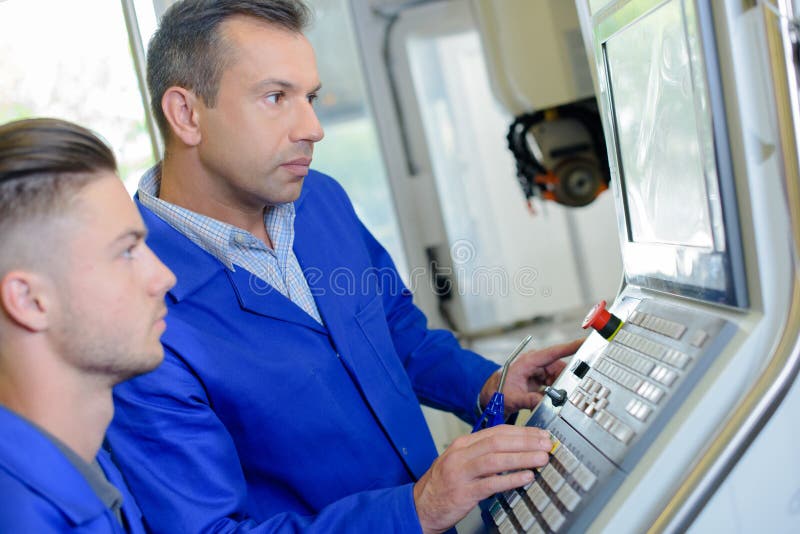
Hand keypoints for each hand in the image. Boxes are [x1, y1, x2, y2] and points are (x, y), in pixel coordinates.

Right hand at [413, 425, 551, 533]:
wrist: (421, 506)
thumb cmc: (443, 484)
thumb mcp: (461, 462)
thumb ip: (483, 454)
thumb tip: (516, 450)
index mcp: (462, 444)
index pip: (496, 432)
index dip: (521, 432)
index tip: (540, 434)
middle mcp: (461, 455)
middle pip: (497, 442)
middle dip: (525, 441)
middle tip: (546, 444)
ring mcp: (461, 473)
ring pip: (495, 460)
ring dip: (522, 457)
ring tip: (541, 458)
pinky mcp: (463, 493)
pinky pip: (490, 484)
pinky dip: (510, 480)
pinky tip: (526, 477)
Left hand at [480, 338, 583, 415]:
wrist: (490, 394)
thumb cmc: (498, 390)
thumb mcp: (513, 397)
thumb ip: (529, 400)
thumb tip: (545, 403)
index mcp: (528, 361)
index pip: (553, 352)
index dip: (570, 347)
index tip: (584, 342)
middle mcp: (535, 363)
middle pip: (559, 367)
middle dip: (565, 379)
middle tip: (567, 391)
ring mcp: (538, 371)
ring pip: (557, 376)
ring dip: (558, 387)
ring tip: (553, 398)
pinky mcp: (539, 378)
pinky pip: (553, 383)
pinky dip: (554, 391)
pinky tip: (549, 399)